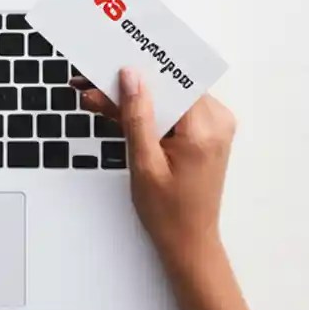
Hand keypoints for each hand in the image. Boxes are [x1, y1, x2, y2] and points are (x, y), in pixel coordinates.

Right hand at [75, 69, 236, 274]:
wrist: (189, 243)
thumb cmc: (170, 213)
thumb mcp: (144, 164)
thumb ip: (136, 117)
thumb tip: (131, 77)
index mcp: (205, 129)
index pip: (172, 82)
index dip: (138, 72)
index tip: (108, 66)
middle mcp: (216, 122)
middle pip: (168, 89)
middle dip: (128, 87)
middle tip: (92, 86)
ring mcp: (212, 127)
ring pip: (166, 99)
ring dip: (133, 101)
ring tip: (97, 99)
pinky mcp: (203, 134)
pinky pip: (172, 113)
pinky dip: (146, 114)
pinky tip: (117, 113)